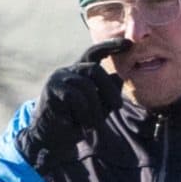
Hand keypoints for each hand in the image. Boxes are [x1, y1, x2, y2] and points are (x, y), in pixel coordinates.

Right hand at [22, 41, 129, 169]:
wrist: (54, 137)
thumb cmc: (78, 121)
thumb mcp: (100, 107)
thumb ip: (109, 93)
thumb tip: (117, 76)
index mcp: (80, 72)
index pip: (94, 53)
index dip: (111, 46)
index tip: (129, 44)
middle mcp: (68, 71)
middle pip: (94, 69)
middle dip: (109, 89)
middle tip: (118, 107)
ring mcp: (58, 79)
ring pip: (86, 85)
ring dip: (95, 107)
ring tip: (95, 123)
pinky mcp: (51, 90)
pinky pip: (75, 96)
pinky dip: (83, 111)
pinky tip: (81, 122)